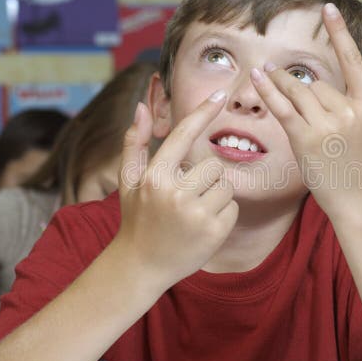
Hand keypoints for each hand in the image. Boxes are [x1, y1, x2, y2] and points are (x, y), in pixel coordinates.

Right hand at [114, 91, 238, 286]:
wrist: (141, 266)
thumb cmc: (137, 218)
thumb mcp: (129, 180)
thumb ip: (135, 142)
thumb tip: (141, 107)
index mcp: (155, 176)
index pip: (183, 135)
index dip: (203, 112)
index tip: (221, 94)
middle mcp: (175, 193)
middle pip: (213, 165)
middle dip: (205, 177)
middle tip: (186, 196)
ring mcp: (196, 214)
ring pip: (225, 185)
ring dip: (215, 195)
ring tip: (193, 211)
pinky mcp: (214, 232)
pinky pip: (232, 208)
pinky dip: (222, 215)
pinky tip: (202, 226)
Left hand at [250, 3, 361, 215]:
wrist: (358, 201)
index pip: (353, 61)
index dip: (339, 33)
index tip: (328, 8)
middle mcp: (349, 113)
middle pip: (318, 85)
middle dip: (307, 91)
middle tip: (299, 102)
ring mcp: (326, 127)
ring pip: (299, 92)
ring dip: (280, 82)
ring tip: (264, 73)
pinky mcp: (305, 140)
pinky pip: (283, 108)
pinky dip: (268, 92)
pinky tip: (257, 77)